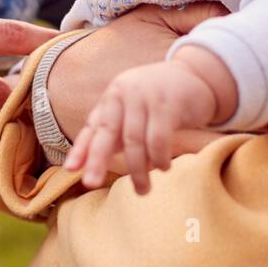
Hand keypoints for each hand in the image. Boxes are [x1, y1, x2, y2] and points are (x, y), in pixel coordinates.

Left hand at [64, 60, 217, 193]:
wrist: (196, 76)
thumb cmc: (158, 99)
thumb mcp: (131, 110)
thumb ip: (111, 131)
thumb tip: (86, 163)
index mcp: (112, 96)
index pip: (93, 126)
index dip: (81, 148)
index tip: (71, 169)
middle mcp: (125, 92)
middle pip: (108, 131)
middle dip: (98, 159)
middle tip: (91, 183)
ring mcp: (146, 96)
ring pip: (135, 141)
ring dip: (138, 170)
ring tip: (142, 190)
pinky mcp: (169, 104)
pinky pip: (158, 138)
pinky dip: (159, 158)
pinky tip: (163, 168)